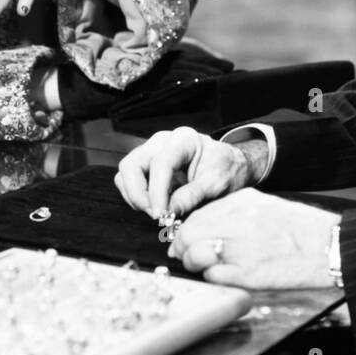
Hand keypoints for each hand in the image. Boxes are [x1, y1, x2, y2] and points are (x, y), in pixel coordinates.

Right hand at [114, 126, 254, 219]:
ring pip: (126, 172)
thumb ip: (192, 196)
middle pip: (132, 164)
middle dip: (138, 194)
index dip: (156, 192)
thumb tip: (168, 212)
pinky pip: (128, 180)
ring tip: (158, 212)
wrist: (230, 166)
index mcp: (183, 139)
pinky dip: (136, 196)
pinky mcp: (146, 164)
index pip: (160, 164)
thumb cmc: (226, 170)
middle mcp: (162, 141)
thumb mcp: (217, 184)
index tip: (161, 215)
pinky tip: (156, 206)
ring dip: (135, 196)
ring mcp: (151, 151)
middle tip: (156, 215)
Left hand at [167, 189, 339, 289]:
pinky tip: (224, 276)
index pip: (197, 215)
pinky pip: (214, 276)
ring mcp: (242, 247)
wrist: (330, 246)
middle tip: (184, 255)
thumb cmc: (300, 228)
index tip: (184, 240)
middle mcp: (238, 221)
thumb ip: (234, 212)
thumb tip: (205, 226)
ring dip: (194, 263)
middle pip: (190, 234)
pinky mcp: (248, 274)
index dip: (185, 231)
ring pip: (195, 255)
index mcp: (242, 202)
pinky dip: (213, 278)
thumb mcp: (265, 206)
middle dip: (182, 247)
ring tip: (204, 267)